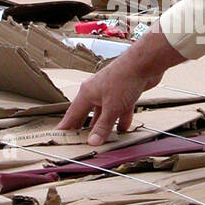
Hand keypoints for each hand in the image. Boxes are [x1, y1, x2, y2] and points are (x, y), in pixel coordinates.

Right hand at [57, 27, 185, 145]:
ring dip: (104, 124)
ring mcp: (111, 91)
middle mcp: (96, 91)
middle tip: (78, 139)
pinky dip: (121, 119)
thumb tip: (93, 141)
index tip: (59, 134)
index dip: (66, 125)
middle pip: (87, 113)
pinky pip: (120, 109)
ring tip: (101, 138)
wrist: (144, 63)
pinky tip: (123, 129)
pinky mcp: (125, 92)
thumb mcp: (111, 108)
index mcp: (87, 93)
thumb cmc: (123, 79)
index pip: (72, 113)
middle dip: (84, 127)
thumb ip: (103, 126)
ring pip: (105, 112)